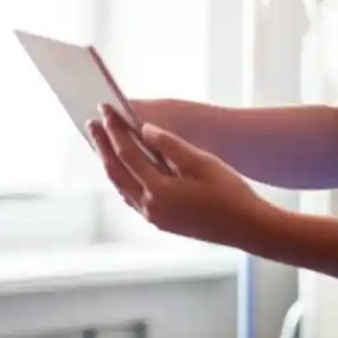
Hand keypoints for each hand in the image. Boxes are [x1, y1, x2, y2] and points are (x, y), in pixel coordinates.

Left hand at [87, 105, 273, 247]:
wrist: (246, 228)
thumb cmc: (229, 192)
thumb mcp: (201, 161)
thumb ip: (169, 145)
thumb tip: (143, 129)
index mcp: (159, 190)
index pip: (127, 153)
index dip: (114, 129)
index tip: (105, 109)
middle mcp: (150, 206)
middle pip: (116, 171)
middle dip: (102, 145)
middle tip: (92, 122)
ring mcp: (153, 217)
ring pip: (121, 186)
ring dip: (110, 162)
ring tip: (101, 142)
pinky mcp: (160, 221)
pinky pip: (131, 197)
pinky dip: (123, 178)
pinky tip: (123, 168)